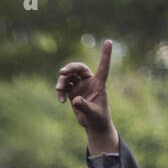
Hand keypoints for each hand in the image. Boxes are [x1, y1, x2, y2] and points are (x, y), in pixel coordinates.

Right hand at [56, 39, 118, 154]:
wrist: (93, 126)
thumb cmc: (98, 119)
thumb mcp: (92, 113)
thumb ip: (84, 106)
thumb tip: (75, 100)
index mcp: (99, 83)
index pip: (103, 66)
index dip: (105, 54)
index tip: (108, 41)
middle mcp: (90, 82)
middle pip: (79, 68)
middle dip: (70, 68)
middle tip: (62, 72)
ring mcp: (80, 86)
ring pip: (69, 76)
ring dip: (62, 81)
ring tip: (58, 90)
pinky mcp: (73, 92)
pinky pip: (64, 86)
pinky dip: (61, 91)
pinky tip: (61, 100)